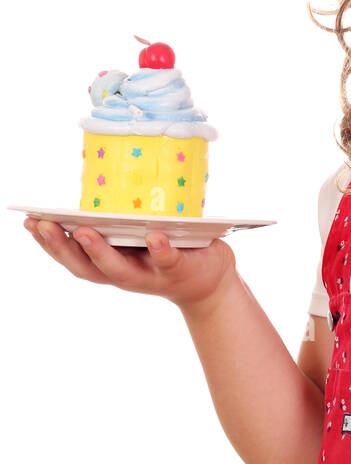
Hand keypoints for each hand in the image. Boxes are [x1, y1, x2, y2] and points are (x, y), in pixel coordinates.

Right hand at [23, 216, 237, 310]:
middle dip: (62, 246)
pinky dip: (160, 250)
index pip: (72, 256)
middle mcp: (124, 274)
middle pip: (86, 266)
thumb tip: (99, 183)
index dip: (48, 243)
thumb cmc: (168, 250)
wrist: (209, 280)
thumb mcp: (138, 236)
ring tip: (85, 230)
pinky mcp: (179, 271)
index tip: (28, 221)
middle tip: (44, 225)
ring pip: (119, 268)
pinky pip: (168, 261)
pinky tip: (153, 237)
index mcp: (110, 263)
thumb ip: (119, 221)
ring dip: (100, 251)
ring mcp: (149, 275)